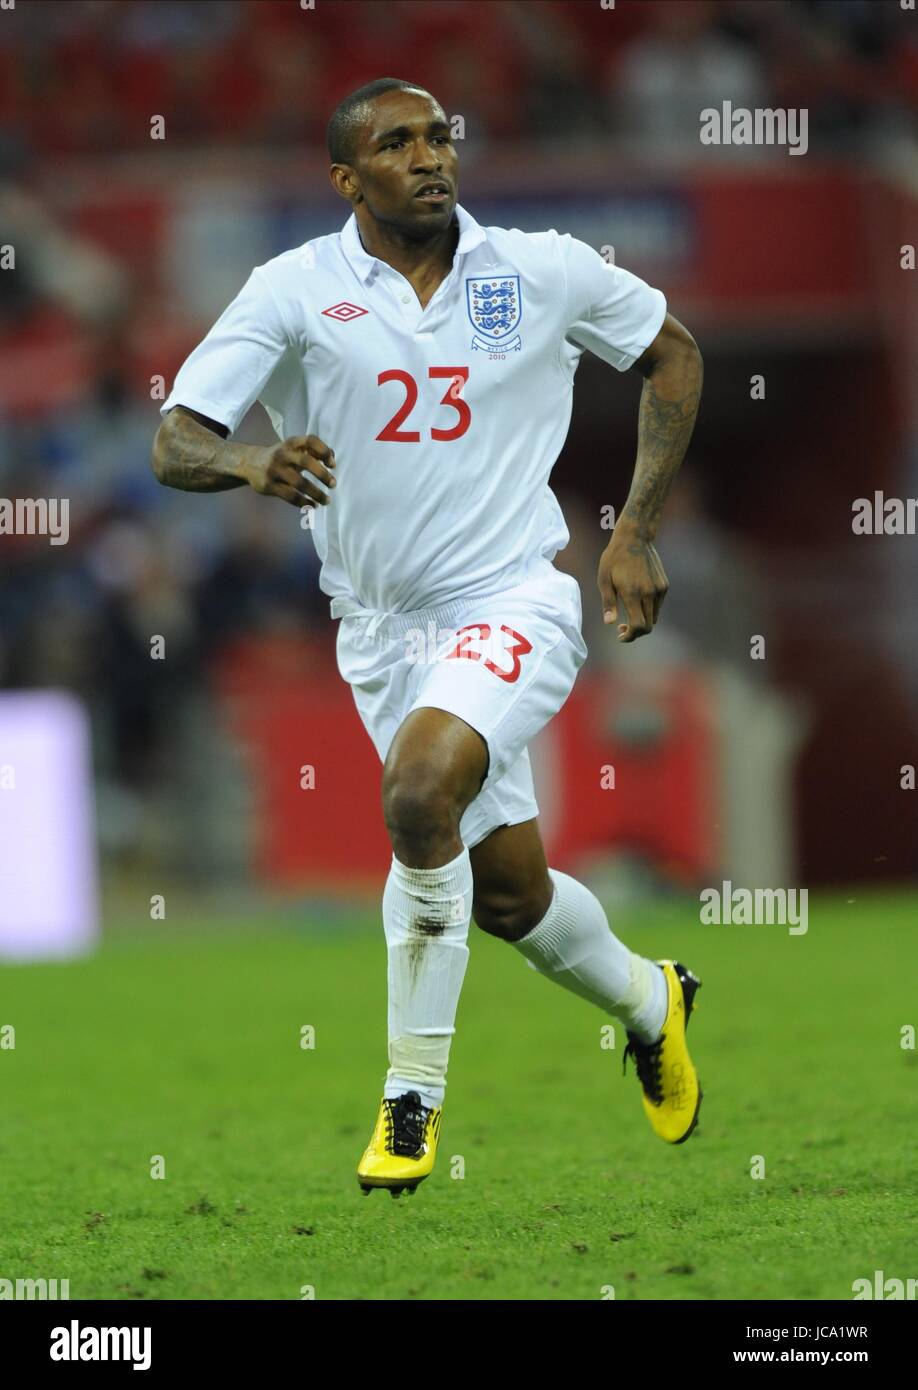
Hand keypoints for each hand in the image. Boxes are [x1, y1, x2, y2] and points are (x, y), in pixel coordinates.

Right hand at [243, 435, 335, 507]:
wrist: (249, 463)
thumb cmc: (281, 457)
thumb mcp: (293, 449)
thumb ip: (312, 452)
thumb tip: (332, 461)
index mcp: (291, 443)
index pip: (311, 441)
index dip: (324, 451)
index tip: (332, 465)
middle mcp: (282, 454)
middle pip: (306, 462)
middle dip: (322, 474)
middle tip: (333, 484)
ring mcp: (274, 470)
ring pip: (299, 483)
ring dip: (316, 493)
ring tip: (326, 500)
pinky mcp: (269, 486)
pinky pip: (290, 496)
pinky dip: (304, 502)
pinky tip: (313, 505)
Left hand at [596, 522, 668, 642]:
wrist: (635, 538)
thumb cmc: (614, 558)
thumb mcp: (604, 579)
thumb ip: (608, 602)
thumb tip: (609, 623)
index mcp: (632, 593)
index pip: (638, 625)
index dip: (630, 636)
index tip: (620, 636)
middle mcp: (649, 593)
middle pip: (648, 625)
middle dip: (635, 632)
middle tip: (622, 628)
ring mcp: (659, 589)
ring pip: (654, 617)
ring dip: (643, 621)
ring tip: (629, 616)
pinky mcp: (664, 585)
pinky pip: (658, 606)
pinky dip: (648, 610)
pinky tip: (637, 601)